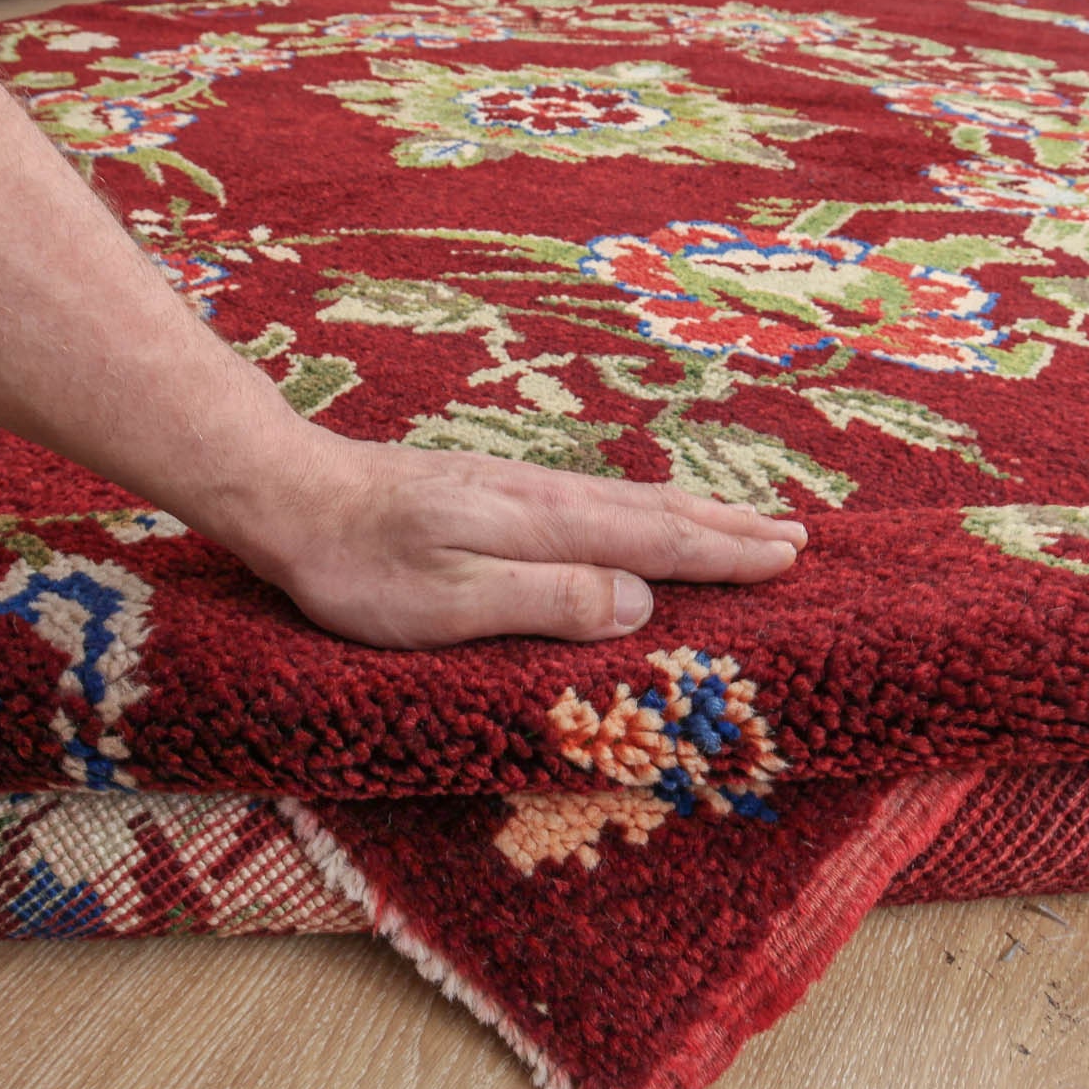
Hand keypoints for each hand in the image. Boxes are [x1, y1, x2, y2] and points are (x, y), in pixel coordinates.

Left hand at [230, 429, 807, 648]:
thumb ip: (547, 599)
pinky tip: (638, 511)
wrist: (290, 494)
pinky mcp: (493, 489)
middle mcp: (543, 495)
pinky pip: (596, 497)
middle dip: (729, 526)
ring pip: (628, 498)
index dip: (725, 554)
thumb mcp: (449, 602)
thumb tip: (642, 602)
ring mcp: (519, 486)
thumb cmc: (360, 566)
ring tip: (744, 517)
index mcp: (543, 525)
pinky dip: (642, 505)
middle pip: (655, 511)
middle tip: (798, 536)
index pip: (656, 540)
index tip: (789, 559)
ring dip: (694, 510)